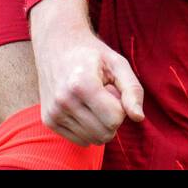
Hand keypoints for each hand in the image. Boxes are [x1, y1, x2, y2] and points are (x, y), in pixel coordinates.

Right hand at [30, 0, 144, 144]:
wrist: (57, 47)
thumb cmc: (93, 55)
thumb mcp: (118, 64)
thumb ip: (132, 90)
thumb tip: (138, 118)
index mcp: (82, 84)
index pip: (115, 118)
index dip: (122, 106)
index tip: (114, 89)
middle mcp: (64, 101)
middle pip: (105, 133)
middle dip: (113, 117)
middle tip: (105, 96)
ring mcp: (53, 113)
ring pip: (94, 140)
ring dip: (101, 123)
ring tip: (94, 100)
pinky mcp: (49, 121)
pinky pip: (81, 141)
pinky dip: (89, 128)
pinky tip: (83, 108)